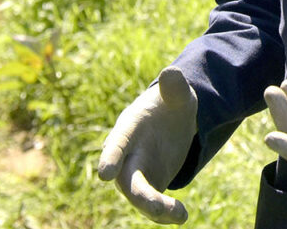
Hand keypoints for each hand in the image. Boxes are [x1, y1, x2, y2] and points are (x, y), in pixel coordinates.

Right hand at [98, 67, 198, 223]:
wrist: (174, 122)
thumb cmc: (171, 105)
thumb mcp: (178, 94)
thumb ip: (174, 87)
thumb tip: (172, 72)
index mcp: (128, 130)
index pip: (116, 144)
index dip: (110, 158)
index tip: (105, 174)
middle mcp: (127, 156)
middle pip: (126, 179)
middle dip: (139, 194)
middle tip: (157, 207)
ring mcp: (137, 174)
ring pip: (140, 197)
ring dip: (156, 209)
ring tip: (181, 215)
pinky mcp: (150, 186)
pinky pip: (152, 205)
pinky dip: (164, 213)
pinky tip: (180, 216)